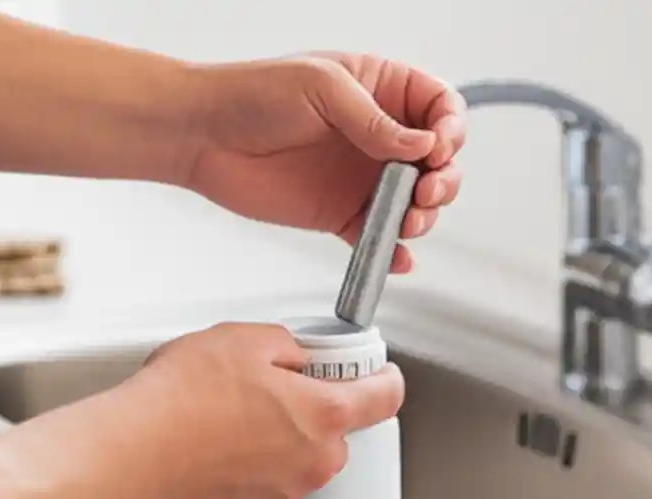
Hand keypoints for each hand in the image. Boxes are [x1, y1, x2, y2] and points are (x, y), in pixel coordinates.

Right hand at [125, 322, 404, 498]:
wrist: (127, 455)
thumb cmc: (179, 401)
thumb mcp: (246, 339)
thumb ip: (292, 347)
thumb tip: (300, 358)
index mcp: (325, 416)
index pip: (386, 396)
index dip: (384, 375)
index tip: (378, 369)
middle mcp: (314, 462)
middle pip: (339, 426)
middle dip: (315, 402)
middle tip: (274, 382)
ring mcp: (286, 491)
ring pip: (302, 452)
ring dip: (282, 432)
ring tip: (233, 410)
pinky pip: (271, 475)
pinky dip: (255, 458)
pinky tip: (219, 438)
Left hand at [184, 53, 466, 272]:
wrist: (201, 136)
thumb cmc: (252, 94)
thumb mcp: (322, 88)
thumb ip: (375, 120)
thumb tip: (423, 144)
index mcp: (380, 91)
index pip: (439, 107)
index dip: (450, 129)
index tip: (437, 148)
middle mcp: (377, 135)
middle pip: (438, 162)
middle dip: (445, 180)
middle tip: (426, 192)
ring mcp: (362, 177)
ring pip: (416, 204)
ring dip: (424, 217)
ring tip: (408, 222)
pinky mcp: (341, 213)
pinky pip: (378, 237)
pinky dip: (393, 252)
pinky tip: (397, 256)